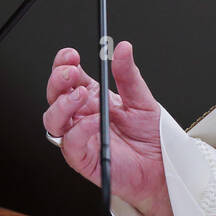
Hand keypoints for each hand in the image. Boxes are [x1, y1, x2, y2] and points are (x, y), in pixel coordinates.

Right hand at [42, 41, 172, 215]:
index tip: (71, 55)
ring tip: (80, 95)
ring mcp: (80, 137)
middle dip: (57, 81)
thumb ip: (129, 75)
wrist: (161, 167)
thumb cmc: (150, 137)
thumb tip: (122, 48)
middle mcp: (82, 116)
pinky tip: (94, 122)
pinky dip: (79, 131)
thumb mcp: (143, 100)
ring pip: (53, 120)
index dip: (64, 64)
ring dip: (62, 105)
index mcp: (94, 98)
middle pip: (55, 96)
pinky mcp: (83, 159)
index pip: (70, 77)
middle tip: (70, 73)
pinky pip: (70, 144)